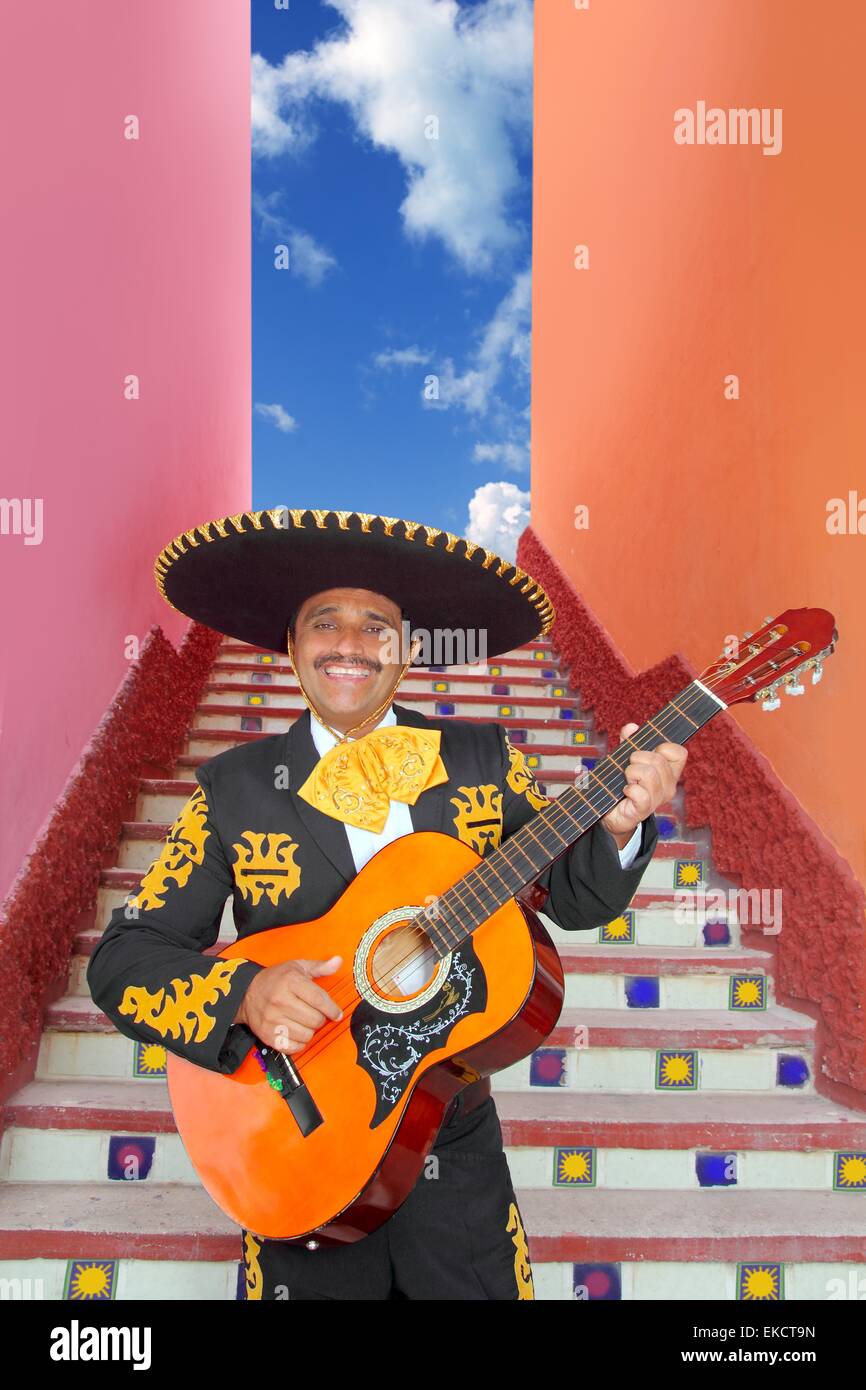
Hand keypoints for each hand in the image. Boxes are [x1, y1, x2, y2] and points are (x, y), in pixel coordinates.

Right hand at [233, 955, 342, 1053]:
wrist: (246, 993)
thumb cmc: (274, 979)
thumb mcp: (296, 967)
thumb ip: (319, 966)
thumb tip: (338, 962)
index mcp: (290, 982)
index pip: (318, 999)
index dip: (332, 1009)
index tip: (337, 1014)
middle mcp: (280, 1001)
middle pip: (315, 1019)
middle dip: (320, 1019)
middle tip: (316, 1014)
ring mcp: (273, 1020)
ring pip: (306, 1035)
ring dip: (310, 1031)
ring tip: (305, 1022)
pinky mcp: (268, 1035)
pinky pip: (293, 1047)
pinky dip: (299, 1042)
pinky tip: (297, 1032)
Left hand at [600, 722, 687, 849]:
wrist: (613, 813)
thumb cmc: (622, 784)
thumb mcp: (625, 760)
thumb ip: (628, 742)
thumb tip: (631, 727)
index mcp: (668, 772)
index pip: (679, 753)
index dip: (662, 747)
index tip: (648, 752)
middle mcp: (668, 786)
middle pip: (658, 760)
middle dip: (637, 758)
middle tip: (629, 768)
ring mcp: (657, 799)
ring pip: (649, 774)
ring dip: (631, 773)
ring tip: (627, 780)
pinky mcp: (644, 810)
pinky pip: (641, 794)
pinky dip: (629, 789)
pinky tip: (625, 791)